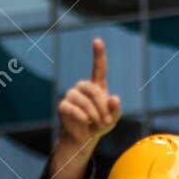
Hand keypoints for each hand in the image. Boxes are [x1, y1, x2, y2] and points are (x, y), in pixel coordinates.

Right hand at [48, 37, 121, 178]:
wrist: (84, 138)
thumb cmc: (99, 125)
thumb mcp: (112, 119)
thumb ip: (115, 110)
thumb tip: (114, 98)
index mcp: (97, 86)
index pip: (98, 68)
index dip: (98, 54)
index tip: (97, 40)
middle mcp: (83, 87)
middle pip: (92, 89)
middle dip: (101, 105)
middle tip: (106, 120)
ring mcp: (71, 95)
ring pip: (82, 99)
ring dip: (93, 113)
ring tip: (97, 122)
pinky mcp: (63, 106)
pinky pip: (72, 108)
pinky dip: (81, 116)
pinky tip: (85, 121)